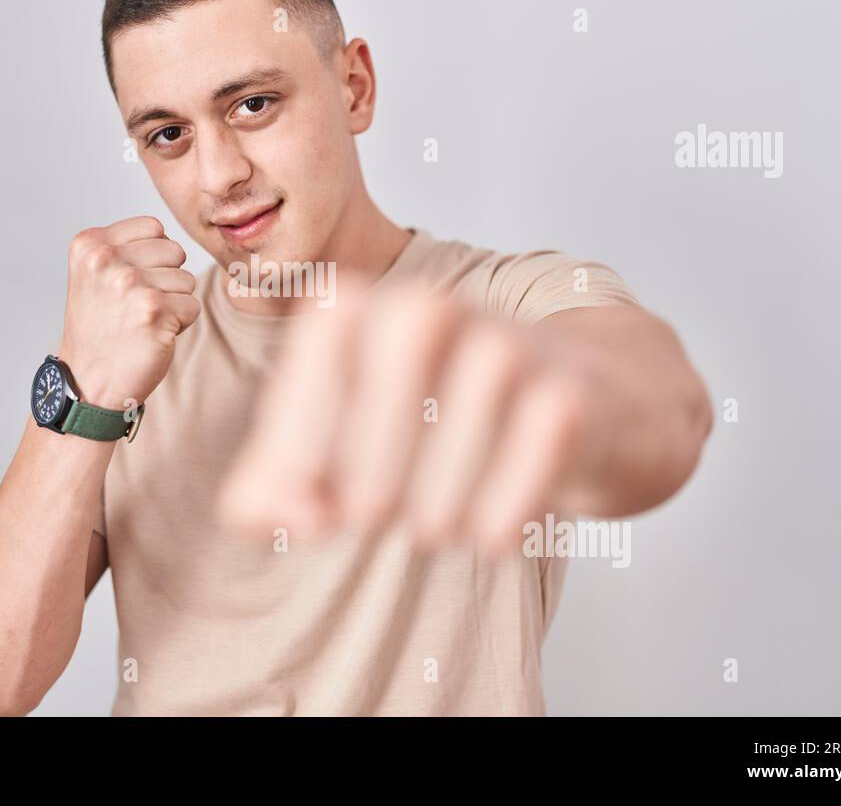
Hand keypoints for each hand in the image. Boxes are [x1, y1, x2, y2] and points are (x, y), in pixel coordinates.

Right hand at [57, 216, 199, 408]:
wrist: (88, 382)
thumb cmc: (99, 329)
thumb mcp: (94, 275)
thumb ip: (123, 247)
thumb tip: (168, 238)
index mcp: (90, 244)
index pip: (153, 227)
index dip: (153, 257)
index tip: (128, 284)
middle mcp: (106, 259)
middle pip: (174, 251)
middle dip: (165, 280)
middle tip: (135, 307)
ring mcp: (130, 283)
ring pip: (186, 279)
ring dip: (173, 303)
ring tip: (142, 322)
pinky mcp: (154, 310)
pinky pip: (192, 306)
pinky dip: (180, 324)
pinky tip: (152, 336)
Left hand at [216, 283, 610, 557]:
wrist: (554, 411)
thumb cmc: (418, 431)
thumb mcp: (330, 453)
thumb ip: (269, 489)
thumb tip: (291, 518)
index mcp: (359, 306)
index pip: (323, 338)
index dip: (305, 426)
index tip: (308, 500)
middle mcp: (433, 304)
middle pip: (399, 364)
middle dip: (374, 460)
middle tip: (367, 520)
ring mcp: (508, 341)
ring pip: (471, 411)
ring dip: (439, 495)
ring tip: (431, 527)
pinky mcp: (570, 389)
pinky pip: (538, 443)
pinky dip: (506, 505)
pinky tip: (489, 536)